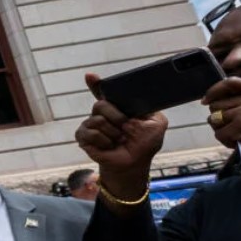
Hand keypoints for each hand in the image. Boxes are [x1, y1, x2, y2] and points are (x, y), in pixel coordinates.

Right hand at [76, 76, 167, 194]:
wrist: (133, 164)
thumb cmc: (144, 144)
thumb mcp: (157, 124)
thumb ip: (150, 109)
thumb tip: (134, 102)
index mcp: (119, 107)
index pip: (105, 92)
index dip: (97, 84)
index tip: (90, 76)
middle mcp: (103, 114)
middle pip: (101, 104)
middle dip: (117, 117)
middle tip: (126, 128)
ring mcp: (91, 125)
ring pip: (97, 120)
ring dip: (113, 133)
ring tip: (119, 140)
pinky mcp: (83, 137)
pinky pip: (91, 133)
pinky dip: (104, 141)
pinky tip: (109, 146)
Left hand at [202, 77, 240, 158]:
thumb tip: (221, 102)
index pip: (231, 82)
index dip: (214, 90)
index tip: (206, 100)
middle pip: (219, 103)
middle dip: (218, 117)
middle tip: (226, 127)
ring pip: (217, 118)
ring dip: (222, 130)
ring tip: (235, 136)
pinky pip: (221, 133)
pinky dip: (226, 141)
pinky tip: (237, 143)